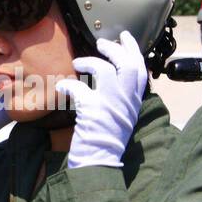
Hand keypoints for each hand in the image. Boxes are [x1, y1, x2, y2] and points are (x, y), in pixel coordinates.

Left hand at [56, 30, 146, 168]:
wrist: (98, 164)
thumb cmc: (105, 141)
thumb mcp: (121, 117)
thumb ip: (120, 97)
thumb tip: (111, 76)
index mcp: (134, 102)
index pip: (140, 69)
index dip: (133, 50)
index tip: (125, 37)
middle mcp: (126, 101)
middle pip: (128, 64)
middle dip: (114, 49)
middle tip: (101, 43)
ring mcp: (111, 105)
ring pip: (105, 70)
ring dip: (90, 62)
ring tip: (78, 62)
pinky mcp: (93, 111)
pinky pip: (79, 88)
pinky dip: (68, 84)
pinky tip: (61, 86)